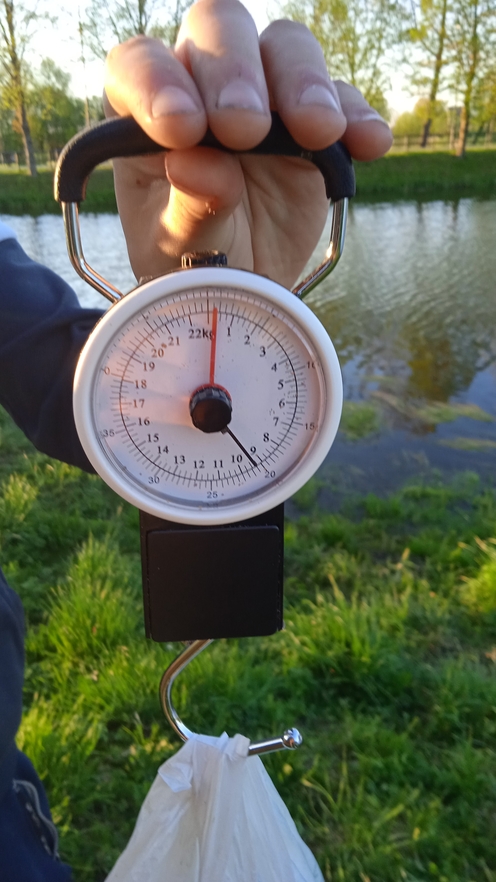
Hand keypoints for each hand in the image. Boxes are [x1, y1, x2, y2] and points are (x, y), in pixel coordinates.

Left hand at [104, 0, 391, 288]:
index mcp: (146, 110)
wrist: (238, 288)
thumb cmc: (189, 262)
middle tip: (245, 130)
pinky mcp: (313, 124)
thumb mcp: (178, 247)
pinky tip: (368, 144)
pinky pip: (343, 100)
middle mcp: (202, 86)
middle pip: (219, 27)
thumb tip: (195, 165)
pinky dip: (357, 117)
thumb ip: (186, 206)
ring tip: (318, 131)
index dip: (157, 82)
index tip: (181, 129)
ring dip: (303, 82)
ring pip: (285, 46)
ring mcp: (264, 99)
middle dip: (235, 72)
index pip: (141, 64)